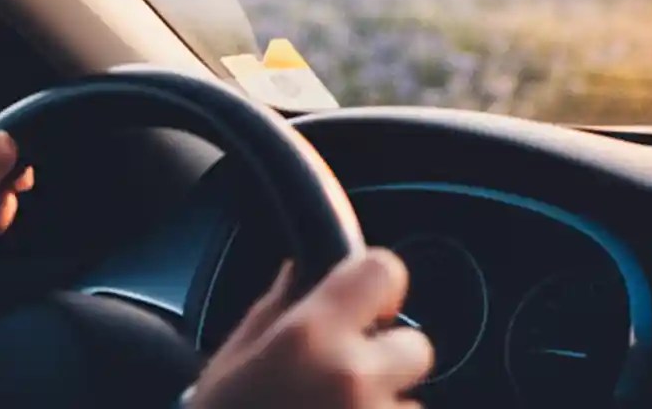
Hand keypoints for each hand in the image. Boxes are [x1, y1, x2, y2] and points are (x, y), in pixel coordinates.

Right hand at [190, 249, 433, 408]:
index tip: (368, 304)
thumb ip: (281, 306)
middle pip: (417, 347)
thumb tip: (305, 267)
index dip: (377, 285)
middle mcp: (353, 378)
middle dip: (387, 361)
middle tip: (344, 384)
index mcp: (311, 336)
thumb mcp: (235, 358)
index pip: (384, 270)